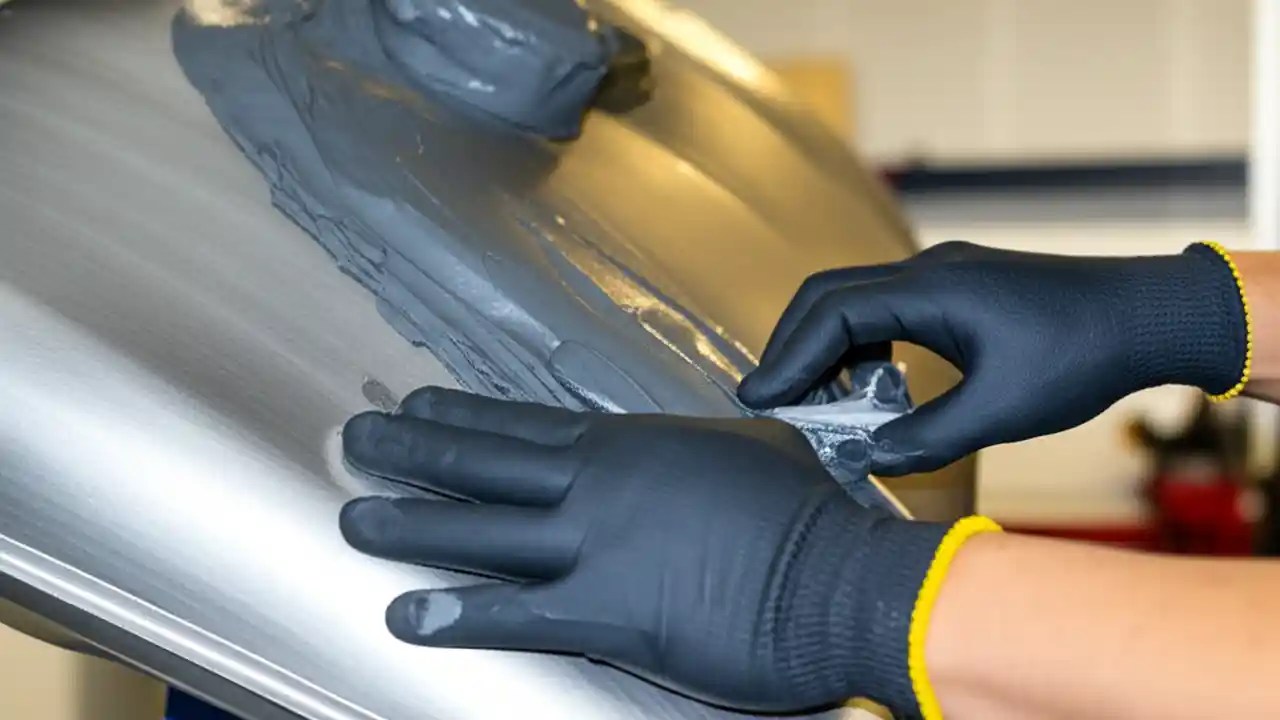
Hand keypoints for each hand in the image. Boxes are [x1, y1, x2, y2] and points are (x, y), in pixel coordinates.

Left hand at [339, 387, 952, 713]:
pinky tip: (407, 613)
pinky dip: (454, 613)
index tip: (413, 405)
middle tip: (356, 442)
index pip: (522, 424)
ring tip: (356, 518)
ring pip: (479, 530)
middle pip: (483, 465)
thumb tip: (699, 437)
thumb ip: (700, 442)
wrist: (835, 577)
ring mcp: (594, 547)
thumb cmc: (803, 512)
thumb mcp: (753, 446)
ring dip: (410, 524)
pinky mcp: (606, 612)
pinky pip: (512, 613)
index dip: (460, 415)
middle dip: (411, 452)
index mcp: (627, 444)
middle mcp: (596, 486)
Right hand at [738, 242, 1247, 475]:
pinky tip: (876, 385)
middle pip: (829, 296)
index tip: (759, 398)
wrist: (1148, 315)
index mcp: (929, 291)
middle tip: (773, 399)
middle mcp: (927, 271)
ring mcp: (943, 274)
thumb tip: (870, 456)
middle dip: (794, 347)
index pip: (831, 315)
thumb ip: (927, 436)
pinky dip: (865, 344)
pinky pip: (888, 307)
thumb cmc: (1081, 356)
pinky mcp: (958, 286)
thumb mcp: (1001, 411)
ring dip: (830, 347)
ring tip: (824, 403)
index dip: (788, 358)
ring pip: (856, 299)